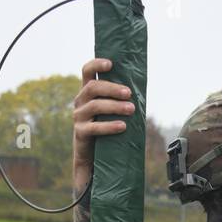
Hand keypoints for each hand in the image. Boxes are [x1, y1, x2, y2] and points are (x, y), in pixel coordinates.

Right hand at [73, 58, 134, 193]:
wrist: (92, 157)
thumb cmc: (106, 129)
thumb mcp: (111, 111)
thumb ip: (119, 99)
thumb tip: (142, 90)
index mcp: (87, 92)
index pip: (87, 71)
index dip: (96, 64)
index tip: (111, 64)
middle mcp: (80, 101)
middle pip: (93, 87)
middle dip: (112, 88)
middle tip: (129, 93)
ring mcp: (78, 117)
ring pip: (95, 106)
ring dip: (115, 106)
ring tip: (131, 110)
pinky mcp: (80, 133)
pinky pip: (94, 127)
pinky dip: (109, 126)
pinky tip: (122, 126)